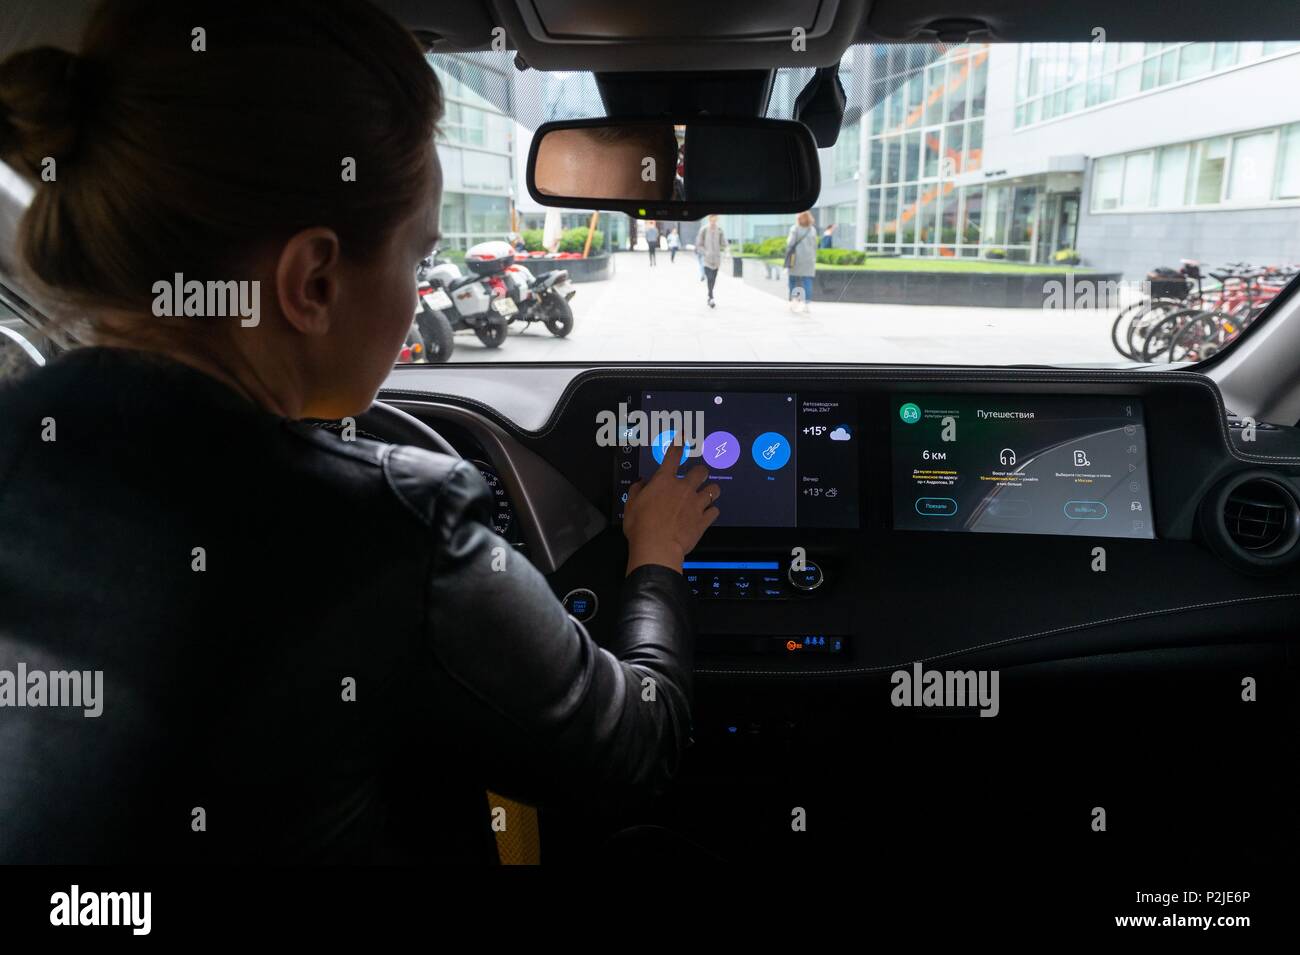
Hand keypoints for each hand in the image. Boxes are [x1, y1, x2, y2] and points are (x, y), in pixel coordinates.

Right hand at [623, 439, 718, 574]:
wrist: (657, 547)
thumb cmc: (640, 525)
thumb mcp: (631, 505)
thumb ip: (638, 489)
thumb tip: (643, 482)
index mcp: (664, 481)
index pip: (673, 456)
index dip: (679, 445)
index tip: (682, 439)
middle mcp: (683, 488)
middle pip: (701, 471)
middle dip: (701, 472)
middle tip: (697, 477)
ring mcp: (696, 504)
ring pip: (714, 490)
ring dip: (711, 491)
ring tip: (707, 495)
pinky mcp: (703, 520)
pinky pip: (714, 511)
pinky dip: (711, 512)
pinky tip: (707, 514)